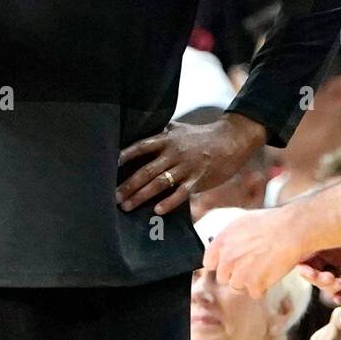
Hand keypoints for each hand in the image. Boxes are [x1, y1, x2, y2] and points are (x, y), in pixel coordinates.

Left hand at [117, 113, 265, 215]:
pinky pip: (181, 193)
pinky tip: (157, 211)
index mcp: (167, 139)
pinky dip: (169, 202)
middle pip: (146, 169)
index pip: (141, 146)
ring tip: (126, 206)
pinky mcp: (199, 179)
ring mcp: (186, 166)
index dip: (125, 155)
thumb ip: (161, 133)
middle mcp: (174, 152)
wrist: (231, 140)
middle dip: (128, 184)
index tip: (109, 165)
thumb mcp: (179, 129)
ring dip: (141, 196)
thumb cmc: (202, 136)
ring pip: (159, 183)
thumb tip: (140, 135)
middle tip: (113, 196)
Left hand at [202, 206, 307, 298]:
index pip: (209, 263)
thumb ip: (229, 239)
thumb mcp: (242, 223)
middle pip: (223, 278)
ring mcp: (240, 274)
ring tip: (264, 266)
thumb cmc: (271, 223)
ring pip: (238, 286)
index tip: (228, 265)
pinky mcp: (254, 285)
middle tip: (251, 265)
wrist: (291, 230)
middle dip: (236, 274)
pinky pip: (255, 293)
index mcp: (221, 241)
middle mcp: (227, 259)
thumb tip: (226, 249)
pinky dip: (263, 287)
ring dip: (249, 281)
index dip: (220, 264)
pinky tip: (271, 272)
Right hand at [297, 237, 340, 304]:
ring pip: (328, 281)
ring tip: (336, 283)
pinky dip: (340, 294)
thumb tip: (294, 245)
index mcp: (318, 241)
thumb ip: (314, 233)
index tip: (306, 271)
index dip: (304, 269)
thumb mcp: (329, 224)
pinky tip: (338, 297)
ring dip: (329, 286)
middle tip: (326, 277)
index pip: (305, 260)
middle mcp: (328, 252)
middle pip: (315, 272)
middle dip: (317, 278)